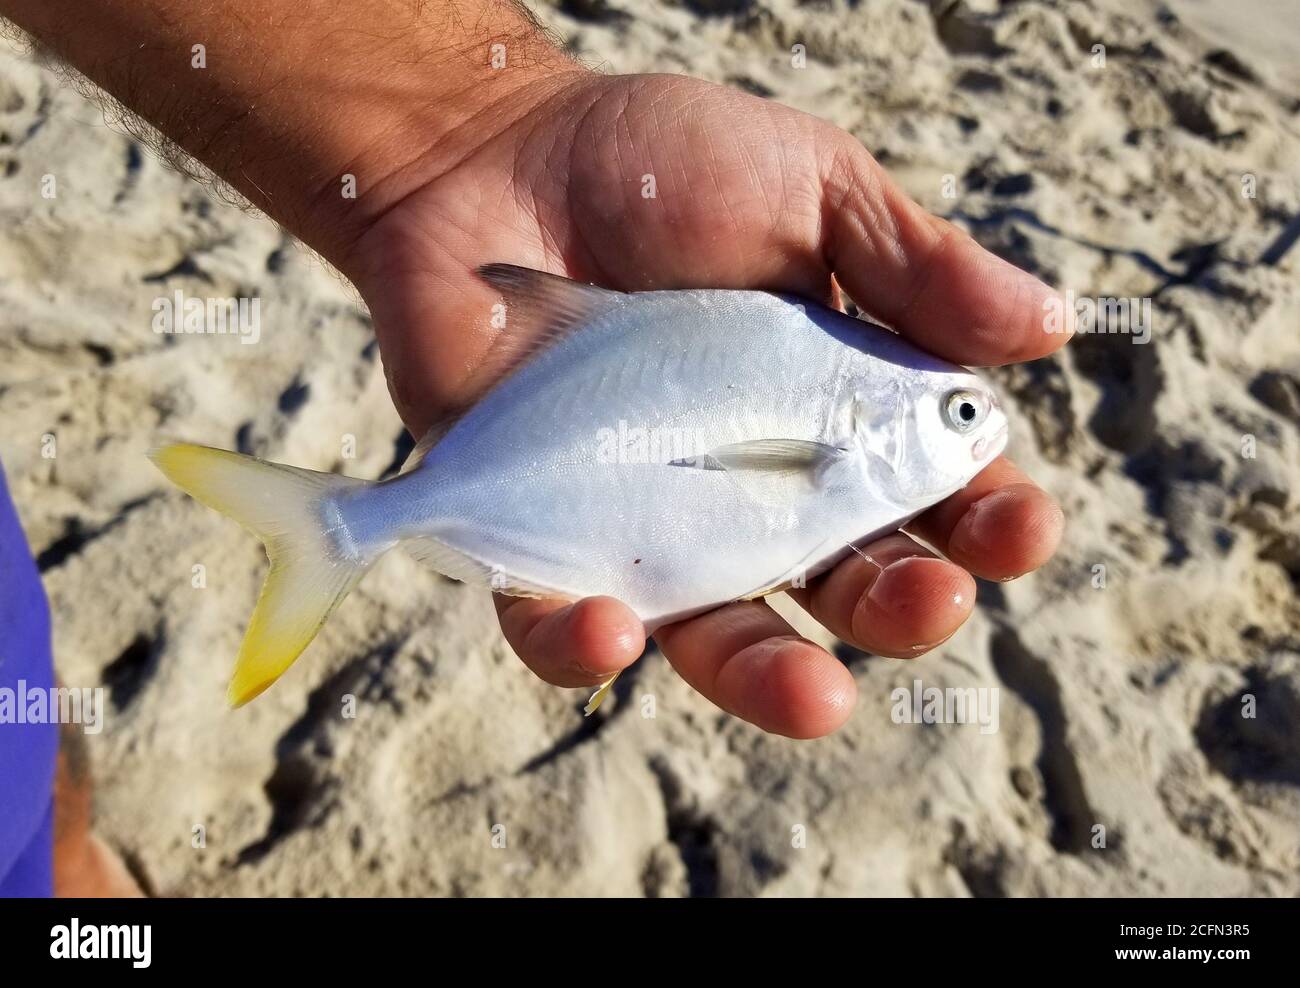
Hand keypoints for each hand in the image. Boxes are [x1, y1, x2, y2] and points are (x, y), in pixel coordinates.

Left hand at [347, 72, 1068, 738]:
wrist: (494, 153)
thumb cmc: (660, 165)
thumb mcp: (810, 188)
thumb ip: (918, 262)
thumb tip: (1053, 328)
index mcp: (831, 412)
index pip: (925, 491)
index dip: (982, 520)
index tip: (1016, 527)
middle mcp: (747, 485)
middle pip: (838, 581)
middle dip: (898, 608)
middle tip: (931, 602)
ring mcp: (644, 520)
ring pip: (717, 634)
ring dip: (771, 678)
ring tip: (818, 697)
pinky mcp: (539, 533)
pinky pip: (557, 618)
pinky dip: (583, 643)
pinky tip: (615, 631)